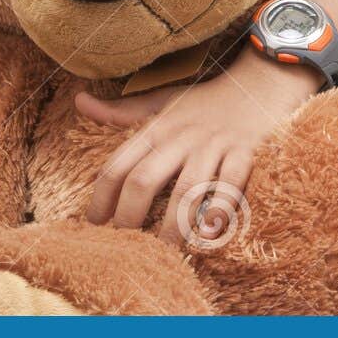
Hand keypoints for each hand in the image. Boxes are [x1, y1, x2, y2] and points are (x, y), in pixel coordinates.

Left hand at [77, 49, 321, 243]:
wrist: (259, 83)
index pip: (118, 164)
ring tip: (161, 254)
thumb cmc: (205, 100)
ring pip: (186, 189)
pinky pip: (231, 184)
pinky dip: (220, 209)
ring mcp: (214, 145)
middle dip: (129, 217)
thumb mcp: (161, 102)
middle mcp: (181, 137)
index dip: (101, 197)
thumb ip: (121, 110)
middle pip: (145, 180)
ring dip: (171, 225)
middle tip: (122, 249)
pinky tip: (208, 232)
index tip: (93, 226)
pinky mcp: (246, 153)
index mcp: (157, 128)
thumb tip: (79, 100)